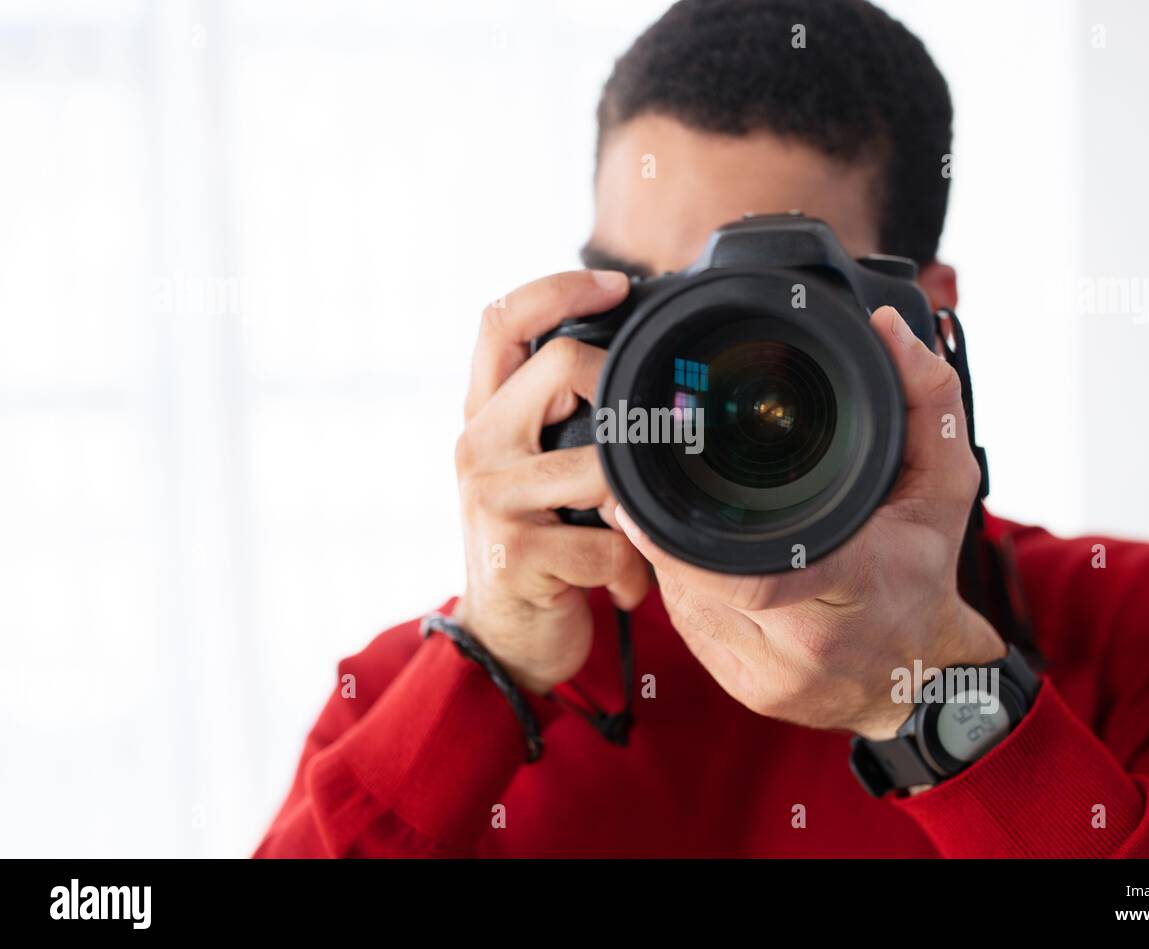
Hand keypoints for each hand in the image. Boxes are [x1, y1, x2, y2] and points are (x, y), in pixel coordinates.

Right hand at [454, 269, 650, 693]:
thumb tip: (635, 368)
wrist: (505, 640)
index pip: (500, 320)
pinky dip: (631, 570)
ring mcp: (491, 498)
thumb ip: (561, 420)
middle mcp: (476, 445)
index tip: (617, 282)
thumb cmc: (538, 547)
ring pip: (600, 463)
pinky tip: (619, 586)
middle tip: (641, 449)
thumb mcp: (536, 472)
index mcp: (482, 416)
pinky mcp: (516, 553)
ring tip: (629, 537)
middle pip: (562, 367)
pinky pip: (610, 541)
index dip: (558, 287)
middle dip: (622, 403)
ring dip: (634, 506)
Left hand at [616, 306, 1005, 739]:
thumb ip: (927, 400)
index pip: (755, 578)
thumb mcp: (946, 483)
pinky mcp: (740, 687)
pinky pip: (689, 623)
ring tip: (718, 523)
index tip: (639, 506)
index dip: (681, 546)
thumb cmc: (925, 572)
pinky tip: (721, 565)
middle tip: (677, 485)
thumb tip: (890, 328)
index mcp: (851, 590)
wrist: (916, 676)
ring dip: (684, 555)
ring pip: (684, 600)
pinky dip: (692, 585)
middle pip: (700, 580)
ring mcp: (764, 675)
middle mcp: (800, 646)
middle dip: (681, 527)